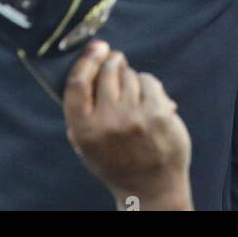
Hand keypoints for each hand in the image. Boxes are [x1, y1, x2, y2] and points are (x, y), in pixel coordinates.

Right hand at [63, 42, 192, 210]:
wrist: (151, 189)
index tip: (96, 47)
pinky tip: (148, 98)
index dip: (86, 60)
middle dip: (111, 62)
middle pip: (105, 73)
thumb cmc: (116, 163)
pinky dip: (148, 85)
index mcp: (84, 131)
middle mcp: (108, 122)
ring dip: (130, 77)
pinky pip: (149, 81)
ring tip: (132, 92)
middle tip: (115, 60)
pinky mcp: (159, 114)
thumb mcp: (85, 145)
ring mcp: (135, 118)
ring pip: (129, 75)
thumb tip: (85, 66)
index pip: (78, 83)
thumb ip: (79, 113)